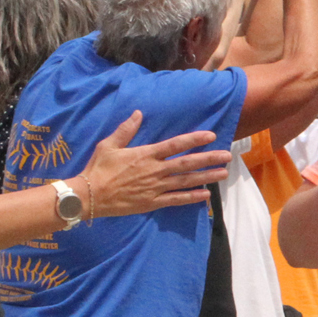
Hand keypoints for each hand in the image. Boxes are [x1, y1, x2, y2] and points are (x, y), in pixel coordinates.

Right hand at [81, 112, 231, 216]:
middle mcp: (155, 171)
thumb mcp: (109, 144)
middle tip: (227, 156)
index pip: (175, 145)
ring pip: (186, 182)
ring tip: (223, 173)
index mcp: (146, 154)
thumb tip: (138, 113)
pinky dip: (192, 198)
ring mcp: (155, 188)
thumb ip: (126, 129)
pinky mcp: (152, 203)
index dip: (194, 140)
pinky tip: (206, 196)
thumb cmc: (98, 168)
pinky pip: (176, 200)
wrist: (90, 195)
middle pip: (187, 163)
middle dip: (209, 159)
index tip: (211, 136)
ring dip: (206, 177)